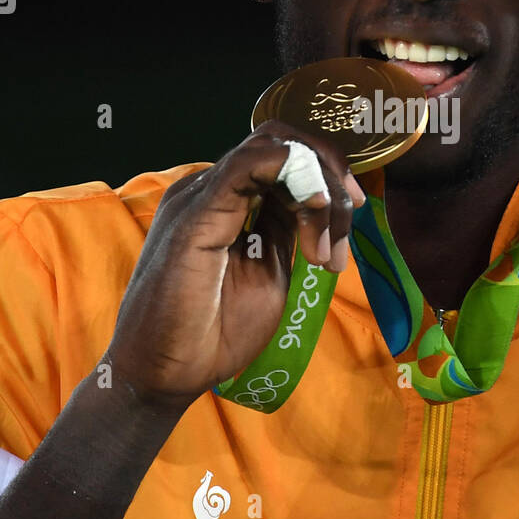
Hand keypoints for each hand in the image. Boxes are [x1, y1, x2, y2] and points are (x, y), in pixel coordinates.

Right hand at [103, 121, 364, 410]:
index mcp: (226, 200)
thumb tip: (320, 205)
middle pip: (283, 143)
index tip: (354, 213)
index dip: (327, 175)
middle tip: (352, 215)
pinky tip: (314, 213)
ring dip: (319, 186)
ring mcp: (200, 194)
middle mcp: (210, 187)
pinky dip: (297, 177)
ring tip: (327, 246)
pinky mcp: (196, 211)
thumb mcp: (269, 272)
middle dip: (330, 172)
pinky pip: (251, 162)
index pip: (283, 157)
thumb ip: (286, 232)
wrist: (164, 375)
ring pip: (275, 147)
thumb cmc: (213, 332)